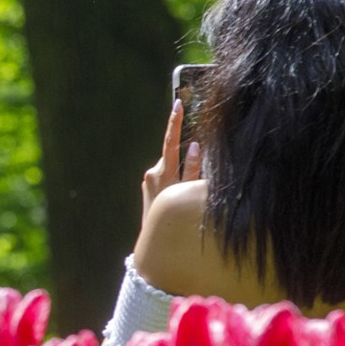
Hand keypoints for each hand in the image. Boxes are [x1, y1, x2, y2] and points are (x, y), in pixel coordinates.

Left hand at [141, 99, 201, 222]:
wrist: (154, 241)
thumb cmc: (174, 217)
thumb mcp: (186, 192)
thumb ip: (192, 169)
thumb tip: (195, 145)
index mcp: (163, 173)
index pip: (171, 142)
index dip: (175, 122)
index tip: (178, 104)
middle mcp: (153, 173)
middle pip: (173, 155)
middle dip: (185, 158)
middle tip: (189, 168)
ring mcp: (149, 179)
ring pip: (172, 167)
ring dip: (181, 173)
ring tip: (182, 195)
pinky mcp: (149, 184)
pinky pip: (167, 176)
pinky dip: (175, 180)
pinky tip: (176, 197)